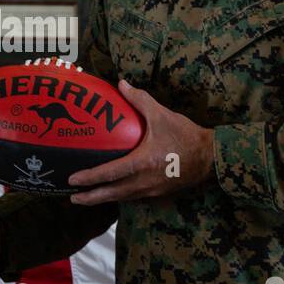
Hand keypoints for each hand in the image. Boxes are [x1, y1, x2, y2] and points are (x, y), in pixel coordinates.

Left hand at [68, 79, 214, 205]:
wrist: (211, 157)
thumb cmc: (186, 136)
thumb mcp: (162, 115)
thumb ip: (139, 100)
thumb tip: (121, 84)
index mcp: (142, 163)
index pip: (110, 173)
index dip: (90, 178)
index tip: (73, 179)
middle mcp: (144, 181)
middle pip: (111, 193)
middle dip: (90, 197)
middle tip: (72, 197)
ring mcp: (152, 190)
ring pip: (122, 198)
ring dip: (103, 198)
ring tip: (87, 198)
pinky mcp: (159, 192)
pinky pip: (134, 197)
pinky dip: (120, 196)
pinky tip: (114, 193)